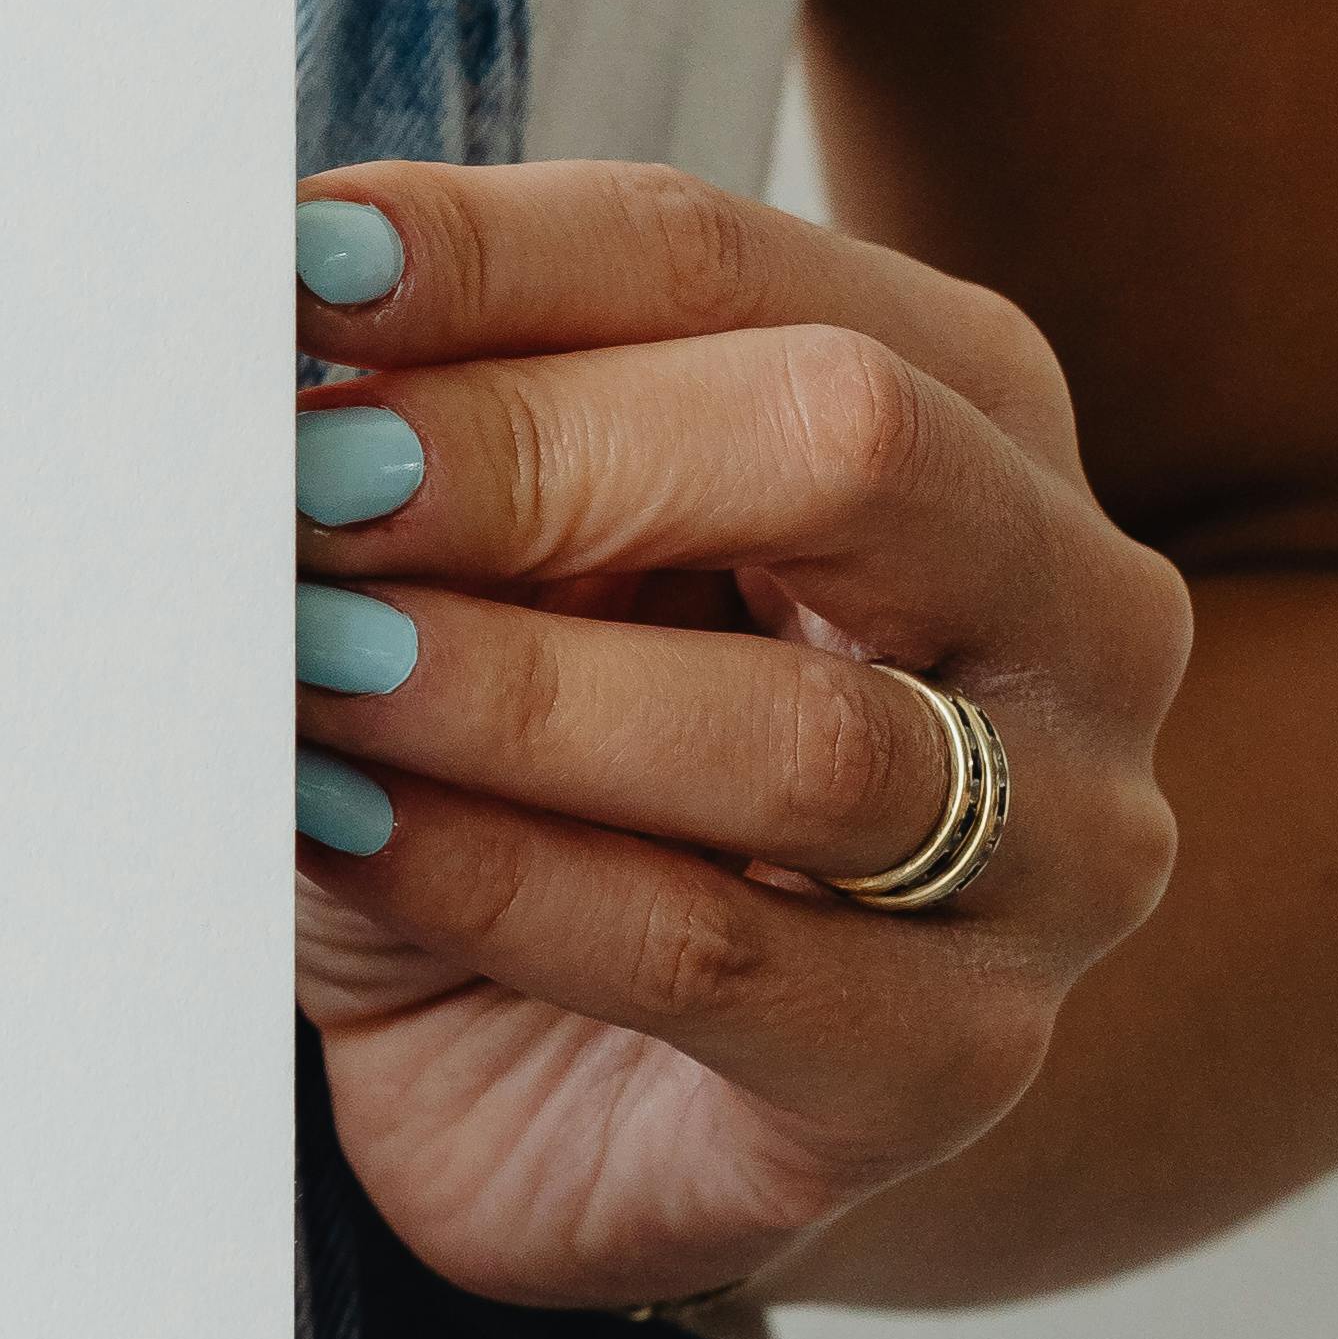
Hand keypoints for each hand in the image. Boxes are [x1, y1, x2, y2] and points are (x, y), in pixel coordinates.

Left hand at [284, 162, 1188, 1315]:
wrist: (596, 1084)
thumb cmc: (544, 773)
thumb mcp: (487, 567)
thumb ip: (437, 429)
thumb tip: (273, 312)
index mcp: (964, 407)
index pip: (724, 265)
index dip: (494, 254)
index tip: (297, 268)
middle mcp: (1064, 612)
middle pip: (844, 444)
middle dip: (533, 449)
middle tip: (310, 479)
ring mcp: (1049, 856)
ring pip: (801, 735)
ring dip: (510, 687)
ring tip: (312, 661)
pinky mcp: (947, 1068)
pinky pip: (714, 956)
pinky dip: (496, 876)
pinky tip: (342, 824)